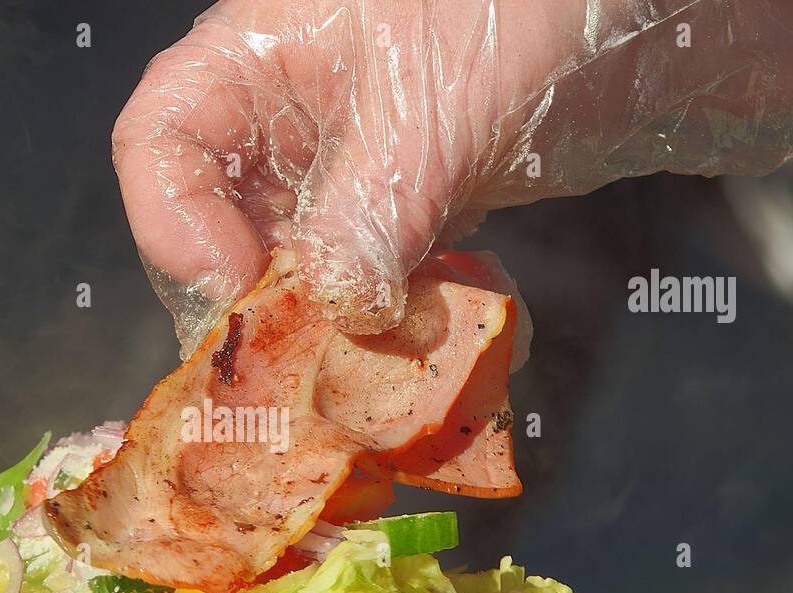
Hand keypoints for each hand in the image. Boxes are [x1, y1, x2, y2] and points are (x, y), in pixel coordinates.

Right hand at [114, 0, 792, 352]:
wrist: (635, 19)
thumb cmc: (517, 11)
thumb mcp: (432, 111)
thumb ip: (366, 213)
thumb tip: (335, 311)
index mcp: (252, 60)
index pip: (157, 149)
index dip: (175, 230)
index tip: (238, 292)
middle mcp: (278, 124)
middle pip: (213, 234)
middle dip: (259, 304)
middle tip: (311, 359)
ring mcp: (334, 176)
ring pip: (289, 275)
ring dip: (332, 328)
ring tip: (387, 353)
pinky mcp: (390, 216)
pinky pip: (360, 285)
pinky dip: (389, 320)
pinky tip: (430, 334)